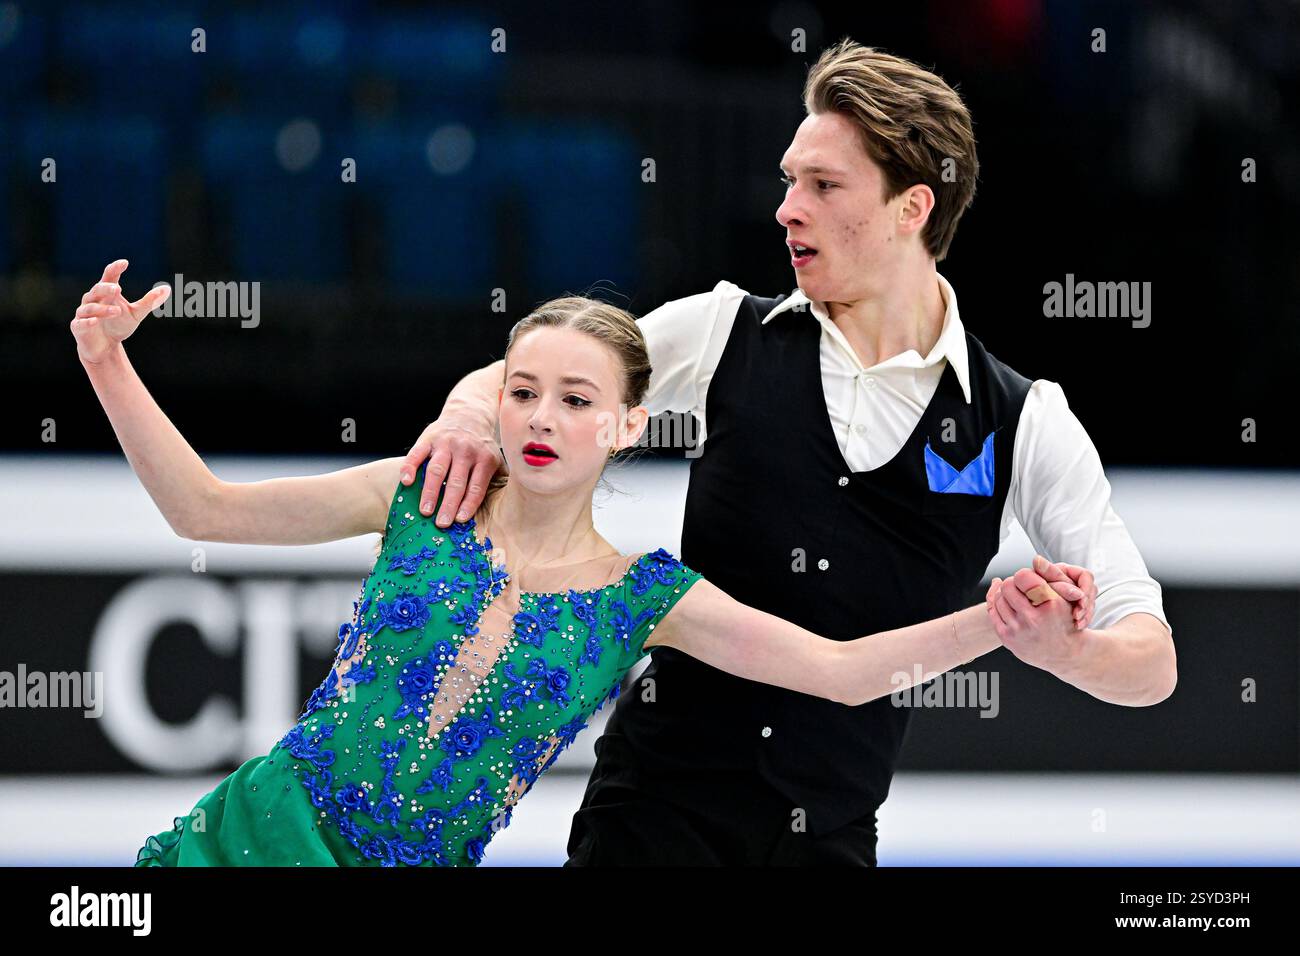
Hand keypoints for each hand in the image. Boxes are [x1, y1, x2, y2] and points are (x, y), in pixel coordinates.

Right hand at [70, 260, 170, 364]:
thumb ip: (149, 301)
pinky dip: (87, 321)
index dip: (115, 269)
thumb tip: (167, 288)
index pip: (109, 277)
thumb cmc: (119, 326)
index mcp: (106, 293)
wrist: (105, 348)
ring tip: (117, 311)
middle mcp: (93, 300)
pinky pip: (80, 322)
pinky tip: (95, 321)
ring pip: (90, 307)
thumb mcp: (136, 313)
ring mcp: (84, 313)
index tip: (125, 263)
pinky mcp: (79, 327)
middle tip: (118, 289)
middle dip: (106, 288)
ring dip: (103, 309)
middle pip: (97, 289)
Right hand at [399, 419, 503, 525]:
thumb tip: (507, 507)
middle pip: (456, 481)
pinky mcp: (428, 438)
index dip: (468, 504)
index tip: (460, 520)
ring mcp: (446, 443)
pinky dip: (409, 468)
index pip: (477, 486)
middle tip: (442, 523)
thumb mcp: (496, 458)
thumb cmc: (481, 447)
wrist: (467, 415)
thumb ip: (500, 479)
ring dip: (430, 492)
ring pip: (436, 470)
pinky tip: (406, 482)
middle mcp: (466, 450)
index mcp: (484, 458)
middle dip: (449, 504)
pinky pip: (417, 454)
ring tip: (425, 511)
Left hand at [985, 557, 1085, 672]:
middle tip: (1021, 589)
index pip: (1022, 576)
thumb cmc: (1064, 619)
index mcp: (1050, 604)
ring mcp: (1018, 630)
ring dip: (1005, 594)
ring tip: (1017, 598)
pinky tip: (1006, 603)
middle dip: (1013, 583)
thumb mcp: (1067, 596)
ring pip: (998, 597)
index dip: (1024, 576)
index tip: (1029, 581)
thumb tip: (1035, 559)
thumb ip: (1052, 575)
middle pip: (1007, 585)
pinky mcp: (1007, 638)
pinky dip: (997, 603)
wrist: (1063, 653)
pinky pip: (993, 611)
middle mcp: (1033, 619)